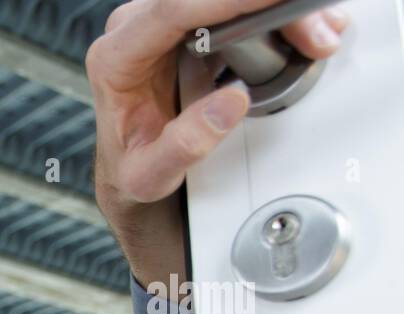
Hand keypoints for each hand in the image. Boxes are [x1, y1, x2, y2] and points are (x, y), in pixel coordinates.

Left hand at [88, 0, 350, 293]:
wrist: (129, 163)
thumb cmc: (131, 165)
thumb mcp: (150, 173)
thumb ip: (185, 144)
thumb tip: (232, 102)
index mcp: (117, 58)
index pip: (173, 11)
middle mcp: (136, 29)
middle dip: (267, 6)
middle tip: (315, 32)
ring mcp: (165, 21)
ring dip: (278, 9)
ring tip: (318, 36)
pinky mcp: (192, 22)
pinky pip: (236, 6)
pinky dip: (274, 13)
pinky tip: (304, 29)